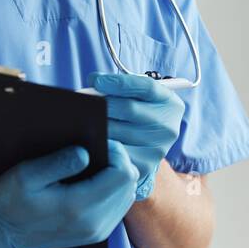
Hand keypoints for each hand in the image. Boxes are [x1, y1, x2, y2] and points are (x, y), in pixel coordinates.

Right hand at [0, 139, 138, 247]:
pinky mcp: (97, 234)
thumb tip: (86, 153)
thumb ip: (57, 163)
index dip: (117, 153)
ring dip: (118, 176)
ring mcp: (98, 232)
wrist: (2, 236)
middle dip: (119, 162)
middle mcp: (94, 223)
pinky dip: (114, 190)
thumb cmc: (10, 203)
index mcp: (79, 207)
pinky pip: (120, 206)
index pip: (123, 174)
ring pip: (128, 195)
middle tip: (99, 150)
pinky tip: (96, 181)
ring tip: (97, 165)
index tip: (100, 143)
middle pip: (129, 184)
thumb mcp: (24, 176)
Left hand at [90, 71, 184, 200]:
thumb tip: (92, 82)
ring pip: (118, 132)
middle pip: (129, 109)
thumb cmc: (137, 114)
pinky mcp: (143, 166)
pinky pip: (114, 154)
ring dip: (96, 124)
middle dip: (102, 103)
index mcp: (170, 104)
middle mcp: (168, 127)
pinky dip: (99, 146)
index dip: (120, 83)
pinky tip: (86, 141)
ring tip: (78, 119)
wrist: (147, 146)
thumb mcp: (137, 97)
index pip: (147, 87)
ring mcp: (157, 149)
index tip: (97, 80)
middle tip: (81, 101)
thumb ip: (119, 87)